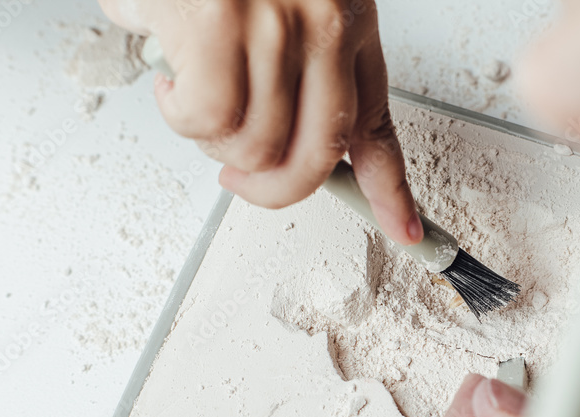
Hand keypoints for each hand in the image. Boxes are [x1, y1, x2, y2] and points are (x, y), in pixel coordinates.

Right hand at [98, 0, 422, 244]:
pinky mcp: (221, 21)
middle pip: (320, 157)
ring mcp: (276, 25)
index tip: (407, 231)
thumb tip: (262, 130)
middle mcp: (323, 26)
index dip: (394, 192)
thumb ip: (290, 62)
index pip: (379, 125)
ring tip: (191, 106)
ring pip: (258, 145)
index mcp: (349, 21)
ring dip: (214, 144)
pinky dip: (183, 117)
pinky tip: (173, 85)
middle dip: (275, 190)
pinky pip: (209, 118)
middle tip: (242, 182)